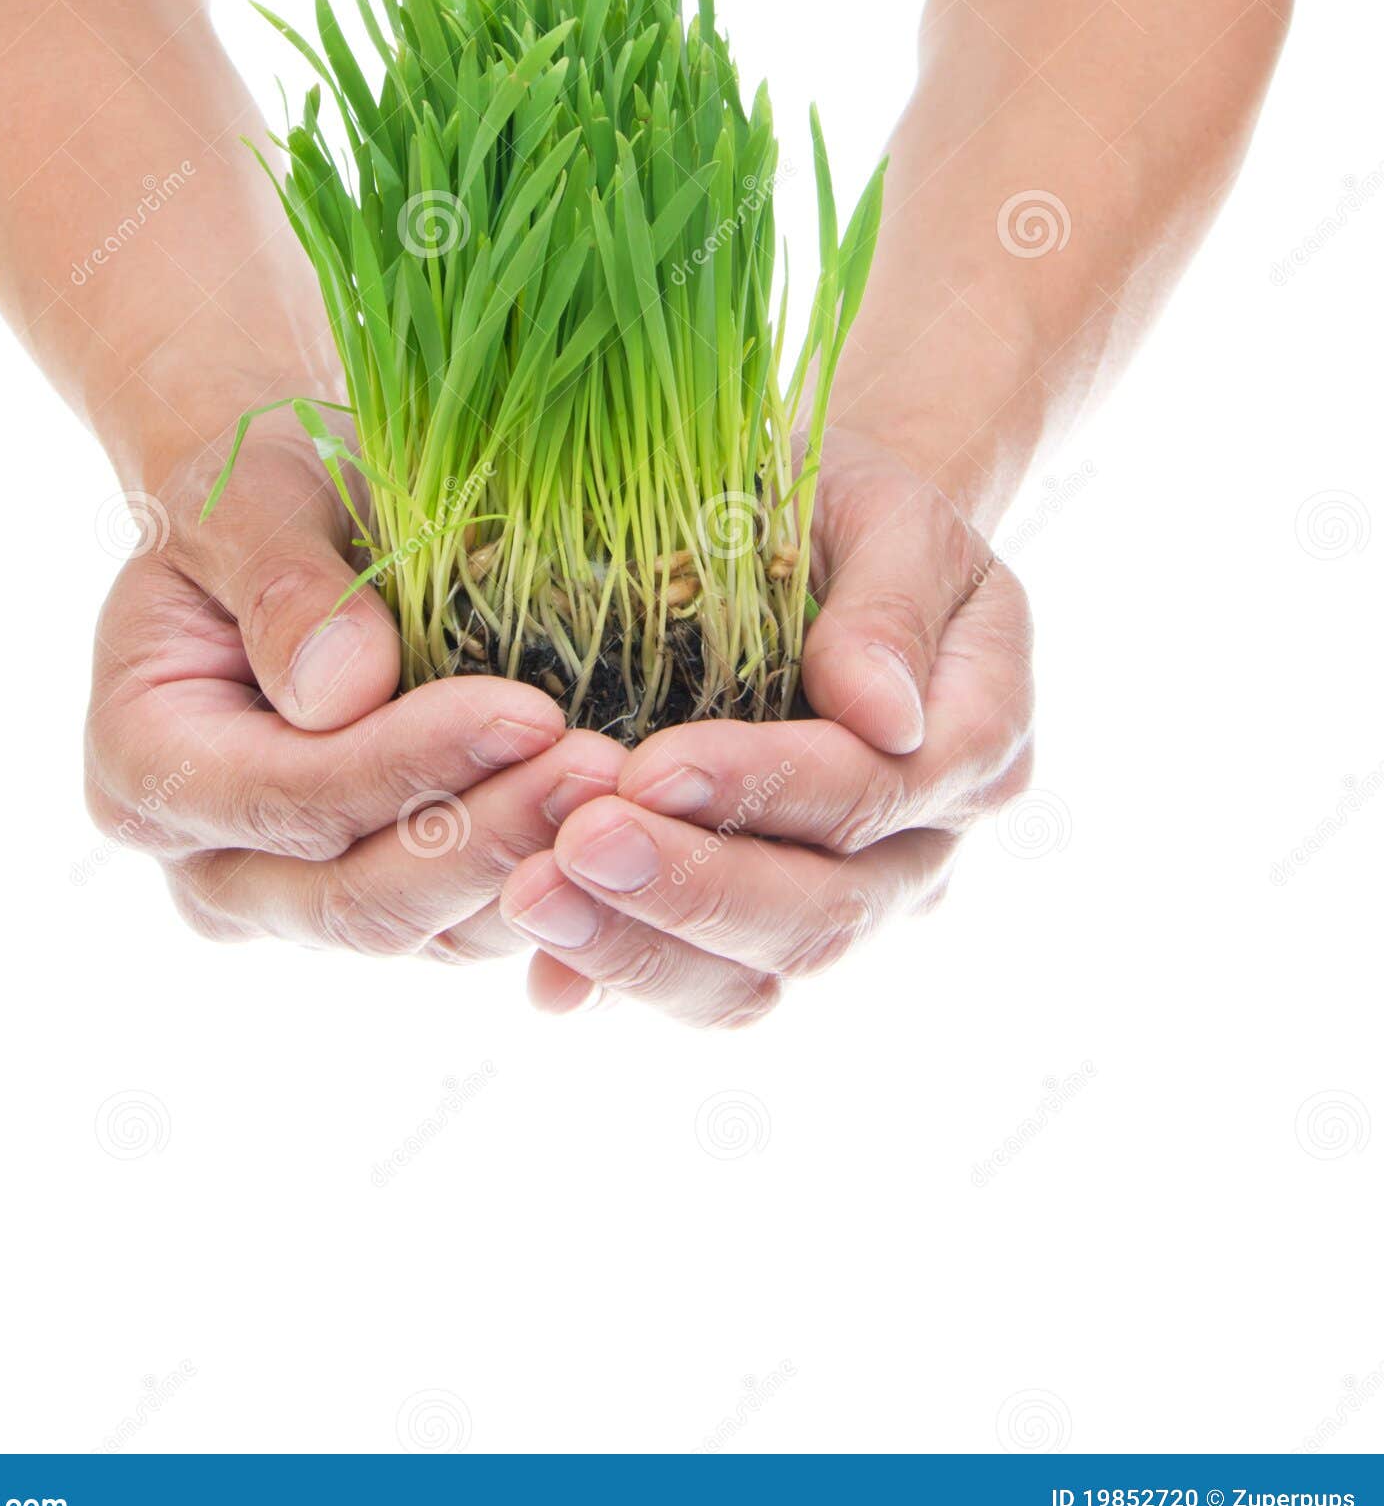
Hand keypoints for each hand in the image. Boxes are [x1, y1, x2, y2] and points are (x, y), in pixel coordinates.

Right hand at [84, 414, 624, 959]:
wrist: (299, 534)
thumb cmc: (266, 500)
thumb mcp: (250, 501)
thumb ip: (282, 585)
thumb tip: (342, 691)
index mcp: (144, 773)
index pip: (288, 799)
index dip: (409, 764)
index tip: (528, 708)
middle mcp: (214, 870)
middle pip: (356, 900)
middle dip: (488, 838)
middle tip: (602, 769)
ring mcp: (302, 903)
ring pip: (428, 933)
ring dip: (534, 870)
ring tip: (629, 791)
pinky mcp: (390, 905)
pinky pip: (472, 927)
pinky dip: (549, 888)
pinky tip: (623, 833)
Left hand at [498, 429, 1034, 1023]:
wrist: (818, 557)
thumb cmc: (846, 521)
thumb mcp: (886, 518)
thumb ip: (889, 609)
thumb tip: (883, 714)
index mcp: (972, 741)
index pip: (880, 789)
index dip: (768, 785)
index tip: (651, 763)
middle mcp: (921, 848)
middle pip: (826, 909)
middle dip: (696, 885)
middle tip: (576, 843)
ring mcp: (848, 904)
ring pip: (763, 976)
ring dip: (645, 950)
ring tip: (534, 900)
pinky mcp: (764, 934)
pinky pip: (706, 987)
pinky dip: (622, 982)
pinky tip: (545, 974)